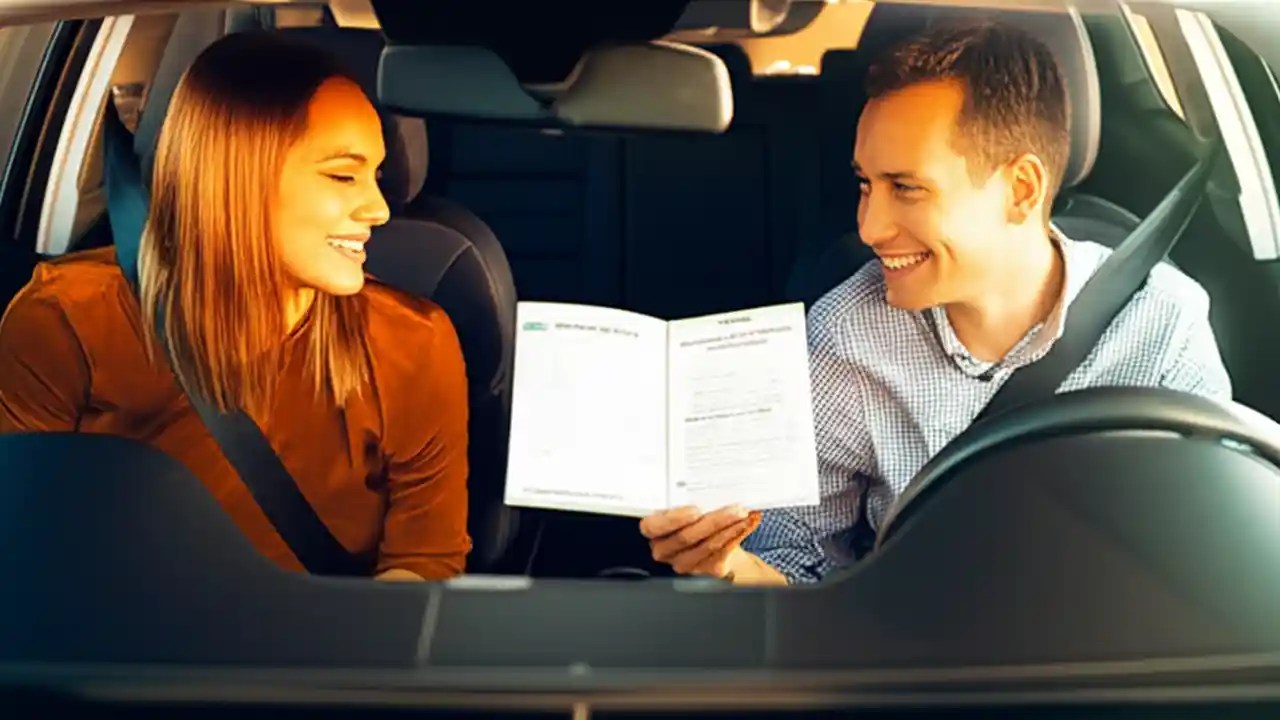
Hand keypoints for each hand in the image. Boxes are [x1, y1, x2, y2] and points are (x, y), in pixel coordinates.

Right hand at [640, 504, 761, 577]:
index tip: (695, 510)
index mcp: (654, 531)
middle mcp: (665, 550)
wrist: (710, 540)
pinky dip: (739, 534)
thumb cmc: (693, 517)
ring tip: (744, 514)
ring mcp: (685, 562)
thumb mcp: (684, 506)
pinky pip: (724, 552)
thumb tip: (709, 481)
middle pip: (687, 537)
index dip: (673, 520)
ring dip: (730, 528)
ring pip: (709, 545)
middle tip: (734, 509)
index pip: (653, 527)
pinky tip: (749, 522)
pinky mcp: (706, 570)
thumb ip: (687, 498)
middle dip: (714, 521)